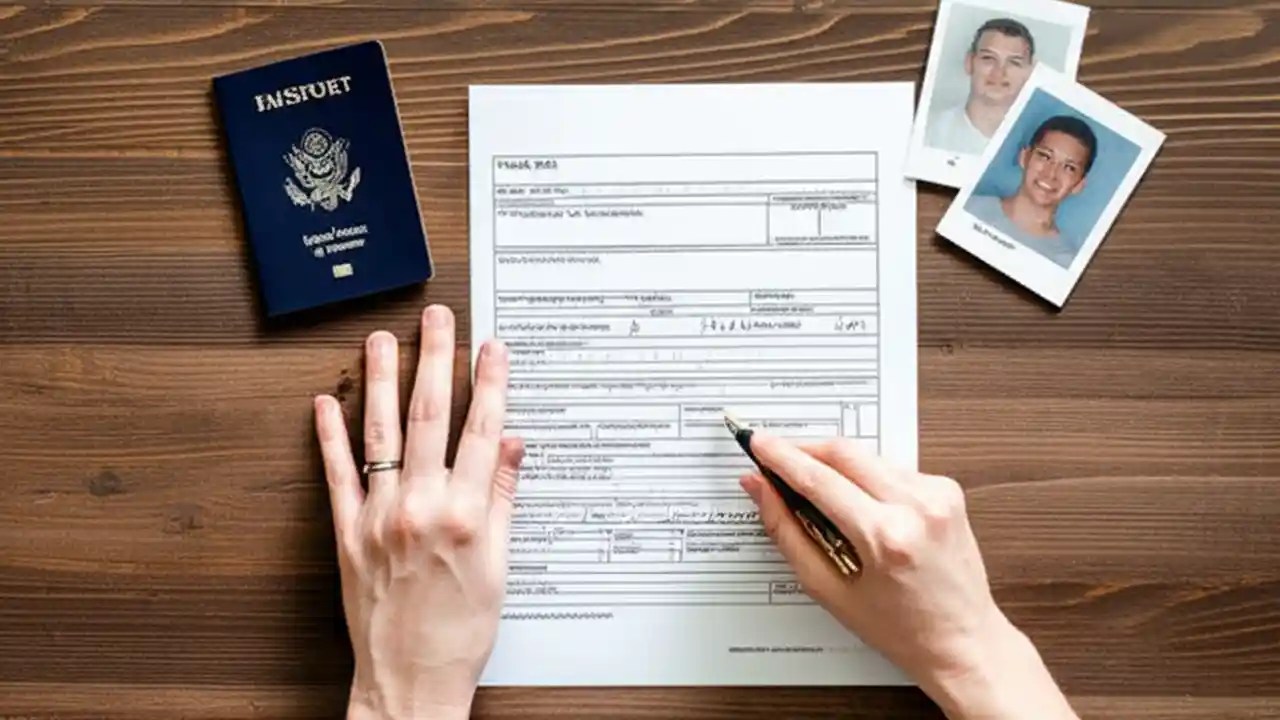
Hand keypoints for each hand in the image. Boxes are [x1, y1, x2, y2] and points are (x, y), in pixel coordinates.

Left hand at [313, 305, 523, 719]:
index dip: (489, 383)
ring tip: (381, 342)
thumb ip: (502, 498)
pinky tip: (326, 403)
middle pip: (432, 418)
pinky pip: (337, 476)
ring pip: (381, 435)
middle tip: (436, 319)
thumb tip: (509, 446)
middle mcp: (421, 508)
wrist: (411, 680)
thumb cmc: (461, 631)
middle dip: (436, 360)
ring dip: (381, 382)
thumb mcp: (499, 565)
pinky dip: (330, 437)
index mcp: (466, 515)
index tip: (492, 348)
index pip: (482, 432)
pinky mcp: (347, 534)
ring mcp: (379, 518)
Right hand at [740, 435, 1076, 719]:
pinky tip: (859, 503)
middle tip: (775, 457)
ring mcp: (938, 494)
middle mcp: (917, 506)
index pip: (819, 479)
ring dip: (835, 464)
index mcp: (886, 536)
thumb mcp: (829, 589)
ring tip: (815, 490)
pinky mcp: (948, 490)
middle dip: (804, 449)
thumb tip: (760, 490)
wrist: (963, 641)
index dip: (781, 457)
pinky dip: (866, 477)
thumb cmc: (901, 629)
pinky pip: (892, 467)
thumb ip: (787, 533)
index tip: (758, 442)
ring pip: (868, 455)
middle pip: (844, 452)